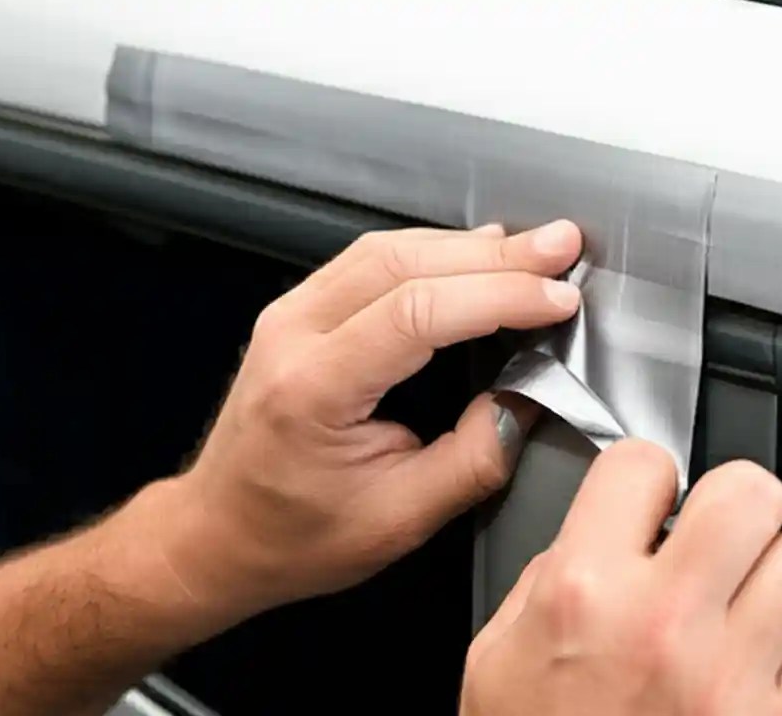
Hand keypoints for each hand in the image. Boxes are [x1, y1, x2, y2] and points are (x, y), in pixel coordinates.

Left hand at [153, 220, 582, 616]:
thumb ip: (475, 458)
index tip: (556, 301)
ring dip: (470, 246)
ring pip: (390, 250)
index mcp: (311, 388)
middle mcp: (292, 335)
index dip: (498, 297)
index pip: (416, 313)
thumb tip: (529, 400)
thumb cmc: (293, 536)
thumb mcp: (399, 519)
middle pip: (405, 263)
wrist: (219, 534)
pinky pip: (373, 260)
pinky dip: (435, 251)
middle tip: (562, 250)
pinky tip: (478, 254)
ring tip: (535, 250)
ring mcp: (291, 314)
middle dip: (497, 255)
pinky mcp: (302, 311)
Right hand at [461, 440, 781, 715]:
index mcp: (584, 593)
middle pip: (750, 491)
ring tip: (748, 606)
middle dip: (733, 506)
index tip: (649, 505)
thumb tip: (608, 534)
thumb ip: (552, 578)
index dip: (647, 479)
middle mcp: (664, 624)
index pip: (643, 462)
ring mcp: (732, 677)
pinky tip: (775, 663)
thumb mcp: (498, 656)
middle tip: (714, 540)